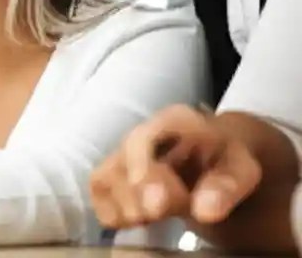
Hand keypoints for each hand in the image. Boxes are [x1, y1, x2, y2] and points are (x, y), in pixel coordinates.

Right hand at [90, 105, 262, 229]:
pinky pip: (98, 195)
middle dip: (140, 196)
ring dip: (127, 207)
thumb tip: (205, 212)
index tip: (154, 204)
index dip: (142, 167)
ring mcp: (120, 153)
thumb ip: (226, 187)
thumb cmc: (225, 160)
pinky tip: (137, 220)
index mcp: (174, 120)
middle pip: (122, 163)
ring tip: (157, 218)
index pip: (146, 137)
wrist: (212, 156)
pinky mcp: (109, 175)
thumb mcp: (240, 170)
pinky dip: (113, 213)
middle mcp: (140, 133)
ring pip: (105, 180)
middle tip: (162, 215)